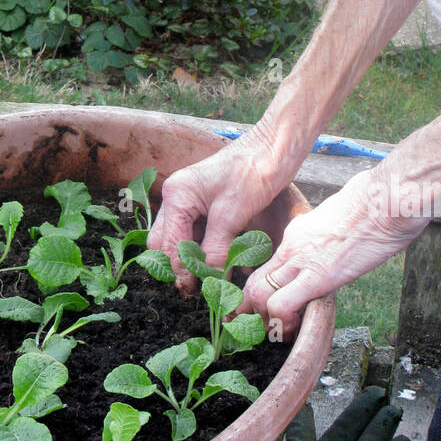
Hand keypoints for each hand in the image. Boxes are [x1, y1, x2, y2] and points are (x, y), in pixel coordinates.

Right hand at [148, 128, 301, 292]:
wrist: (274, 148)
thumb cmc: (252, 174)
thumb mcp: (232, 216)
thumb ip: (215, 249)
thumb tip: (209, 280)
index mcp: (177, 196)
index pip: (168, 244)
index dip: (181, 270)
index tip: (195, 291)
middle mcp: (177, 196)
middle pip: (166, 242)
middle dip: (180, 264)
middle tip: (199, 285)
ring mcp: (190, 198)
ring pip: (181, 237)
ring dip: (194, 257)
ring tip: (213, 277)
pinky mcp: (206, 202)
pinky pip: (198, 230)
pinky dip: (206, 246)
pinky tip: (224, 260)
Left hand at [242, 170, 426, 338]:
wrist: (386, 201)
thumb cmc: (375, 205)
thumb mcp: (342, 219)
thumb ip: (333, 235)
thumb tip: (344, 244)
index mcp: (298, 233)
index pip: (266, 267)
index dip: (264, 293)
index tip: (274, 310)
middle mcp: (291, 246)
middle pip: (253, 282)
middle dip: (257, 312)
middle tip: (274, 328)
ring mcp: (300, 259)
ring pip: (258, 294)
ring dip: (268, 321)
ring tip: (285, 331)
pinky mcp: (317, 275)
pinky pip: (282, 304)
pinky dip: (284, 321)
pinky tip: (297, 326)